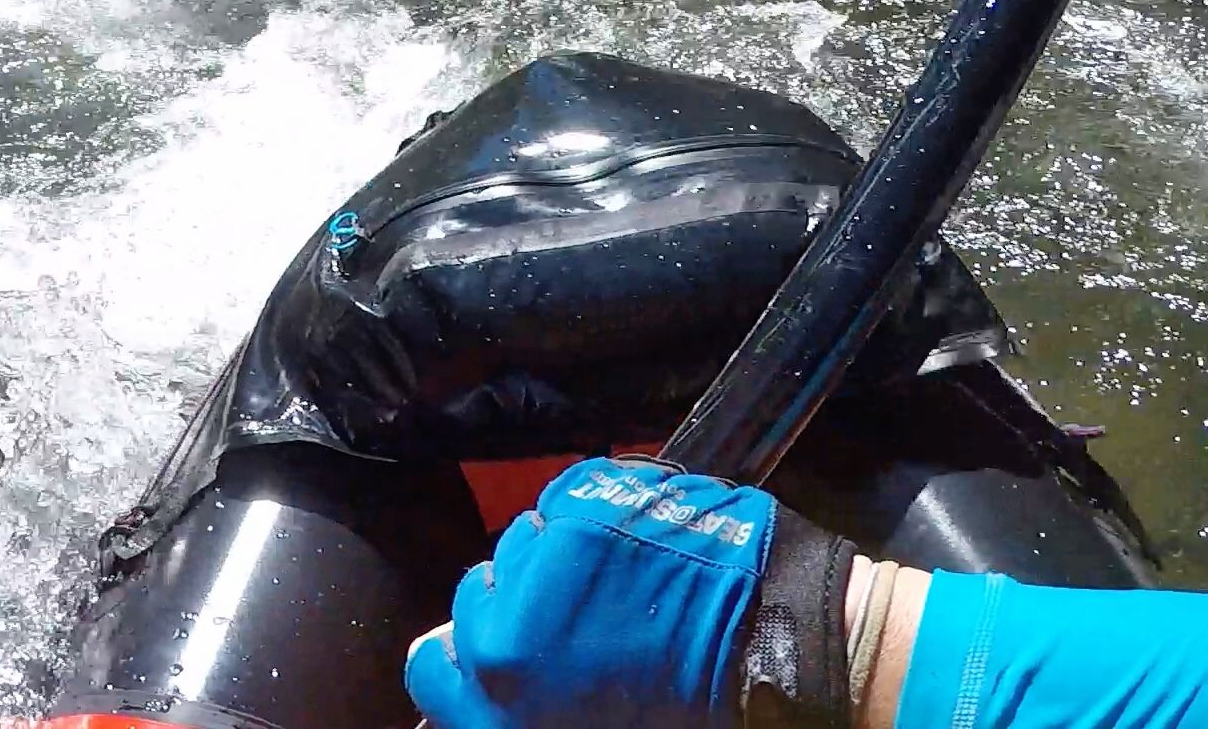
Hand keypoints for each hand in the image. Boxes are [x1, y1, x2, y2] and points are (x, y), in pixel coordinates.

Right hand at [405, 457, 854, 728]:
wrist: (776, 649)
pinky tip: (637, 542)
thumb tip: (450, 661)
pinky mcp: (582, 510)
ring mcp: (544, 565)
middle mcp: (507, 633)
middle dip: (522, 597)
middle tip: (584, 614)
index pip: (431, 666)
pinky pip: (563, 501)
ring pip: (523, 541)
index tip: (501, 644)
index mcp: (506, 698)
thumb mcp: (587, 722)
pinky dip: (593, 513)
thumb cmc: (693, 707)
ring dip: (561, 554)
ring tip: (621, 578)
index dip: (463, 654)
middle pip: (477, 593)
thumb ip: (511, 704)